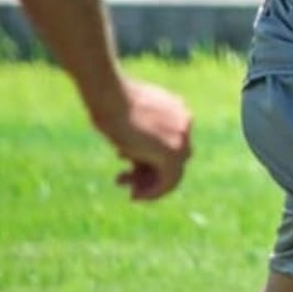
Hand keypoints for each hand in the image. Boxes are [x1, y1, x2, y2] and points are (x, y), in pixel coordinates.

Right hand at [91, 78, 193, 200]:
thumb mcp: (125, 117)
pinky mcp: (174, 153)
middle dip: (147, 171)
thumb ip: (136, 133)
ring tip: (131, 193)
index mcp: (175, 109)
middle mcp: (183, 122)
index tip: (125, 161)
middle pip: (171, 156)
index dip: (146, 154)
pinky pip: (170, 179)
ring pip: (171, 170)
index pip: (166, 139)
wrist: (110, 95)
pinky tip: (137, 196)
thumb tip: (130, 150)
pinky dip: (154, 191)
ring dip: (150, 184)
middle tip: (125, 180)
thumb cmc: (108, 100)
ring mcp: (181, 138)